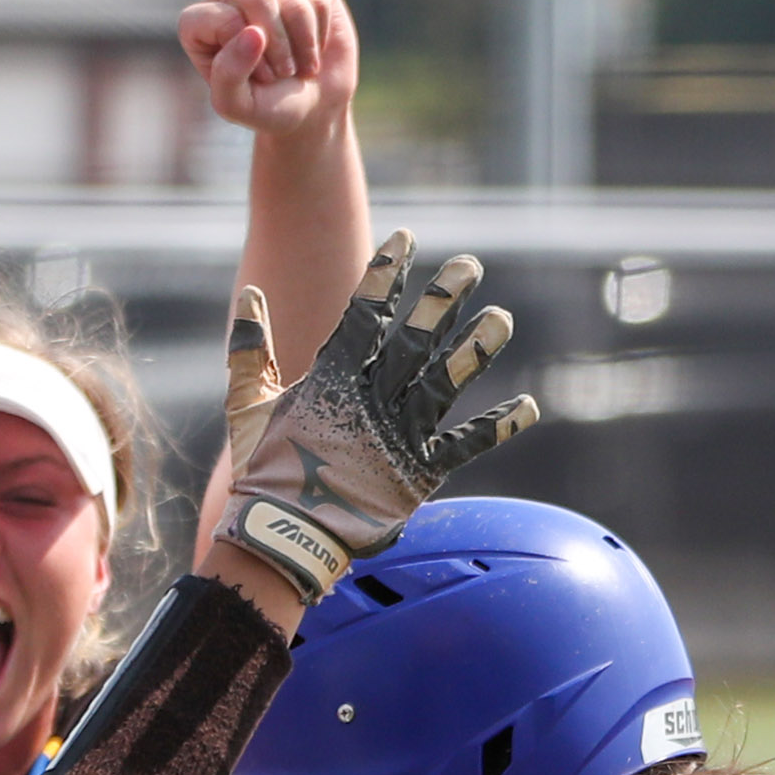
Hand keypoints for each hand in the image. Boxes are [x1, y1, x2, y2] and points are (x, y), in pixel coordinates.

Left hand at [180, 0, 357, 142]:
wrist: (312, 104)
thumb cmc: (266, 105)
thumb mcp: (237, 105)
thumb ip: (228, 75)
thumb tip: (252, 32)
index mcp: (199, 24)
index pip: (217, 18)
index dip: (244, 50)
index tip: (262, 79)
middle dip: (277, 40)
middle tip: (285, 72)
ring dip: (302, 40)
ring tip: (301, 66)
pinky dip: (320, 30)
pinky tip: (315, 46)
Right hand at [215, 231, 536, 598]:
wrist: (284, 537)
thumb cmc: (262, 472)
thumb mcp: (245, 406)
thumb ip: (248, 349)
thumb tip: (250, 295)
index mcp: (331, 380)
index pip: (363, 314)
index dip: (386, 273)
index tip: (407, 237)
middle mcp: (372, 401)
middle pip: (414, 339)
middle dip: (442, 298)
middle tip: (469, 265)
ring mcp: (399, 436)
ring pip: (445, 381)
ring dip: (477, 349)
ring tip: (501, 319)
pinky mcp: (420, 473)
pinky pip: (467, 444)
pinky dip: (499, 427)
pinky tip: (528, 406)